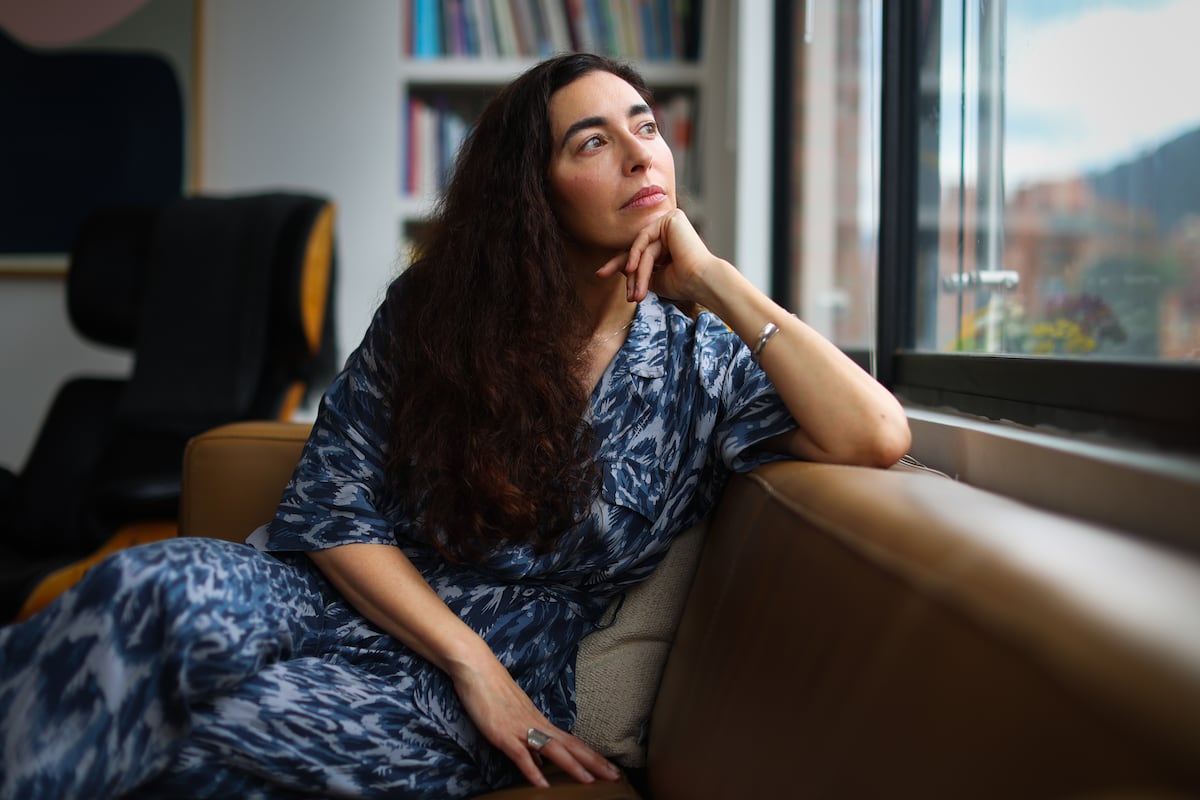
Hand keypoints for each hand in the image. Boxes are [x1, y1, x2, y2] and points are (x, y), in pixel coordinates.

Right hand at [449, 653, 620, 788]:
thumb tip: (540, 760)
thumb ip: (529, 739)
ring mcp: (520, 728)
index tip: (610, 768)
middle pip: (571, 746)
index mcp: (540, 721)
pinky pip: (520, 755)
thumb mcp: (515, 716)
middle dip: (594, 762)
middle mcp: (536, 724)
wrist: (477, 667)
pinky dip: (532, 770)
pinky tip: (542, 785)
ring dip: (572, 766)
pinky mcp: (503, 733)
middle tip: (616, 776)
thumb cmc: (493, 690)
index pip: (572, 741)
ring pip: (553, 749)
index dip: (591, 756)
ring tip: (590, 781)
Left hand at [597, 208, 720, 304]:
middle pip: (637, 247)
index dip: (618, 263)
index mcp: (668, 241)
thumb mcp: (653, 278)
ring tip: (635, 293)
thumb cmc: (683, 284)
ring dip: (635, 272)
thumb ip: (639, 270)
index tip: (600, 274)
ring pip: (641, 248)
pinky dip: (636, 254)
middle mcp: (670, 228)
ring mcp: (670, 221)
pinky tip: (631, 269)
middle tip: (601, 275)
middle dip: (618, 265)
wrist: (702, 282)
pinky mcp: (671, 218)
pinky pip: (644, 237)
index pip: (639, 251)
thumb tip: (620, 265)